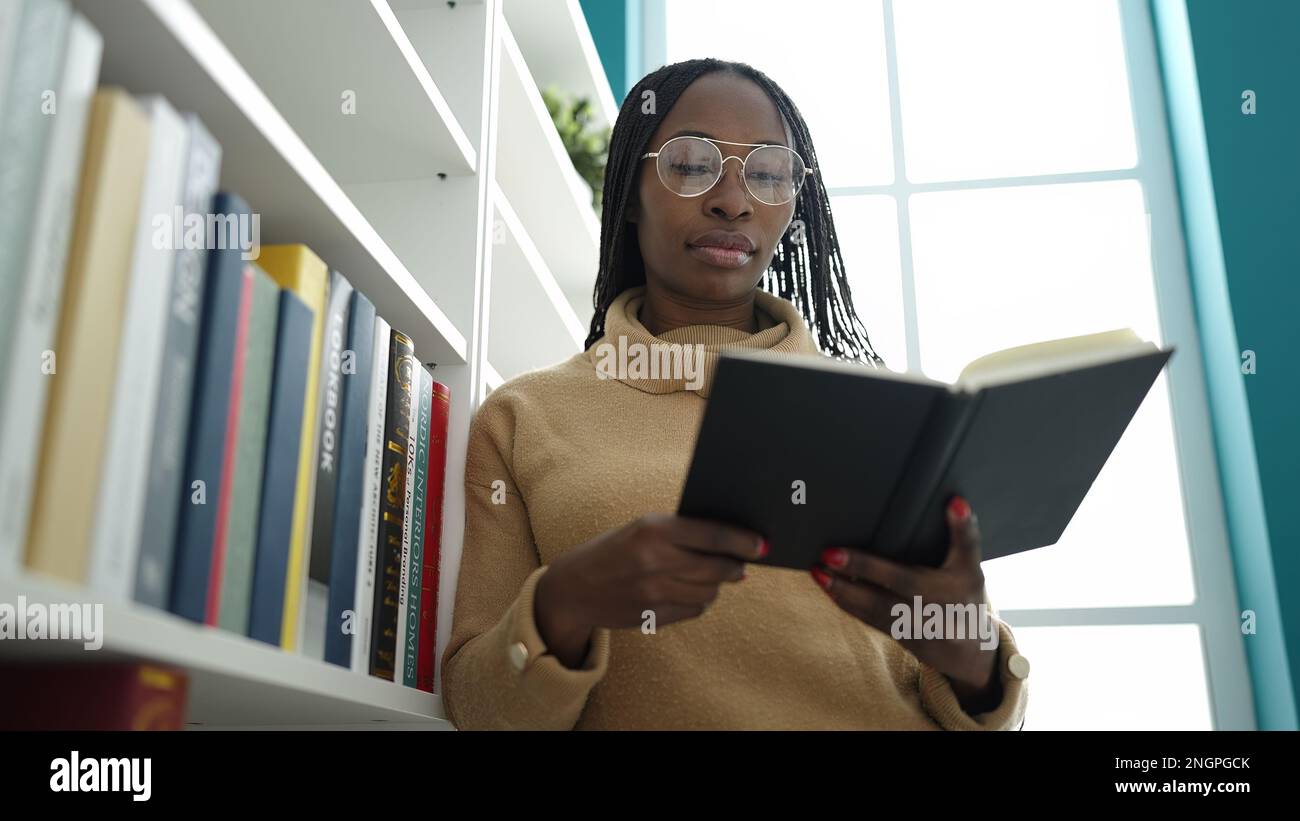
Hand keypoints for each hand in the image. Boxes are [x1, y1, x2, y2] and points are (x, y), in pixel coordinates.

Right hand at [535, 514, 764, 667]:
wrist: (572, 588)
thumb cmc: (613, 550)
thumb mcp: (641, 529)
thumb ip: (682, 534)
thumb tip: (733, 547)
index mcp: (652, 529)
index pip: (712, 535)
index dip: (742, 541)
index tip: (761, 545)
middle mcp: (654, 561)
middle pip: (717, 568)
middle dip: (736, 567)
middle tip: (744, 564)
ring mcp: (653, 593)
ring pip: (709, 592)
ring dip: (717, 585)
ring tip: (713, 576)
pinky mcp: (652, 617)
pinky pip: (694, 610)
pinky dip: (700, 601)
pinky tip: (691, 591)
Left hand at [810, 496, 1002, 714]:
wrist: (967, 651)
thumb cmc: (967, 597)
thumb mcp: (971, 566)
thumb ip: (964, 534)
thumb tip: (956, 501)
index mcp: (938, 594)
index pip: (901, 579)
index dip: (872, 565)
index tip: (843, 551)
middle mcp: (918, 614)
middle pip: (877, 598)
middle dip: (848, 580)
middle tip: (824, 557)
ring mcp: (903, 626)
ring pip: (866, 609)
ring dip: (839, 590)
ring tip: (815, 570)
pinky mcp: (890, 633)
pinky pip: (864, 617)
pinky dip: (843, 601)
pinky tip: (825, 584)